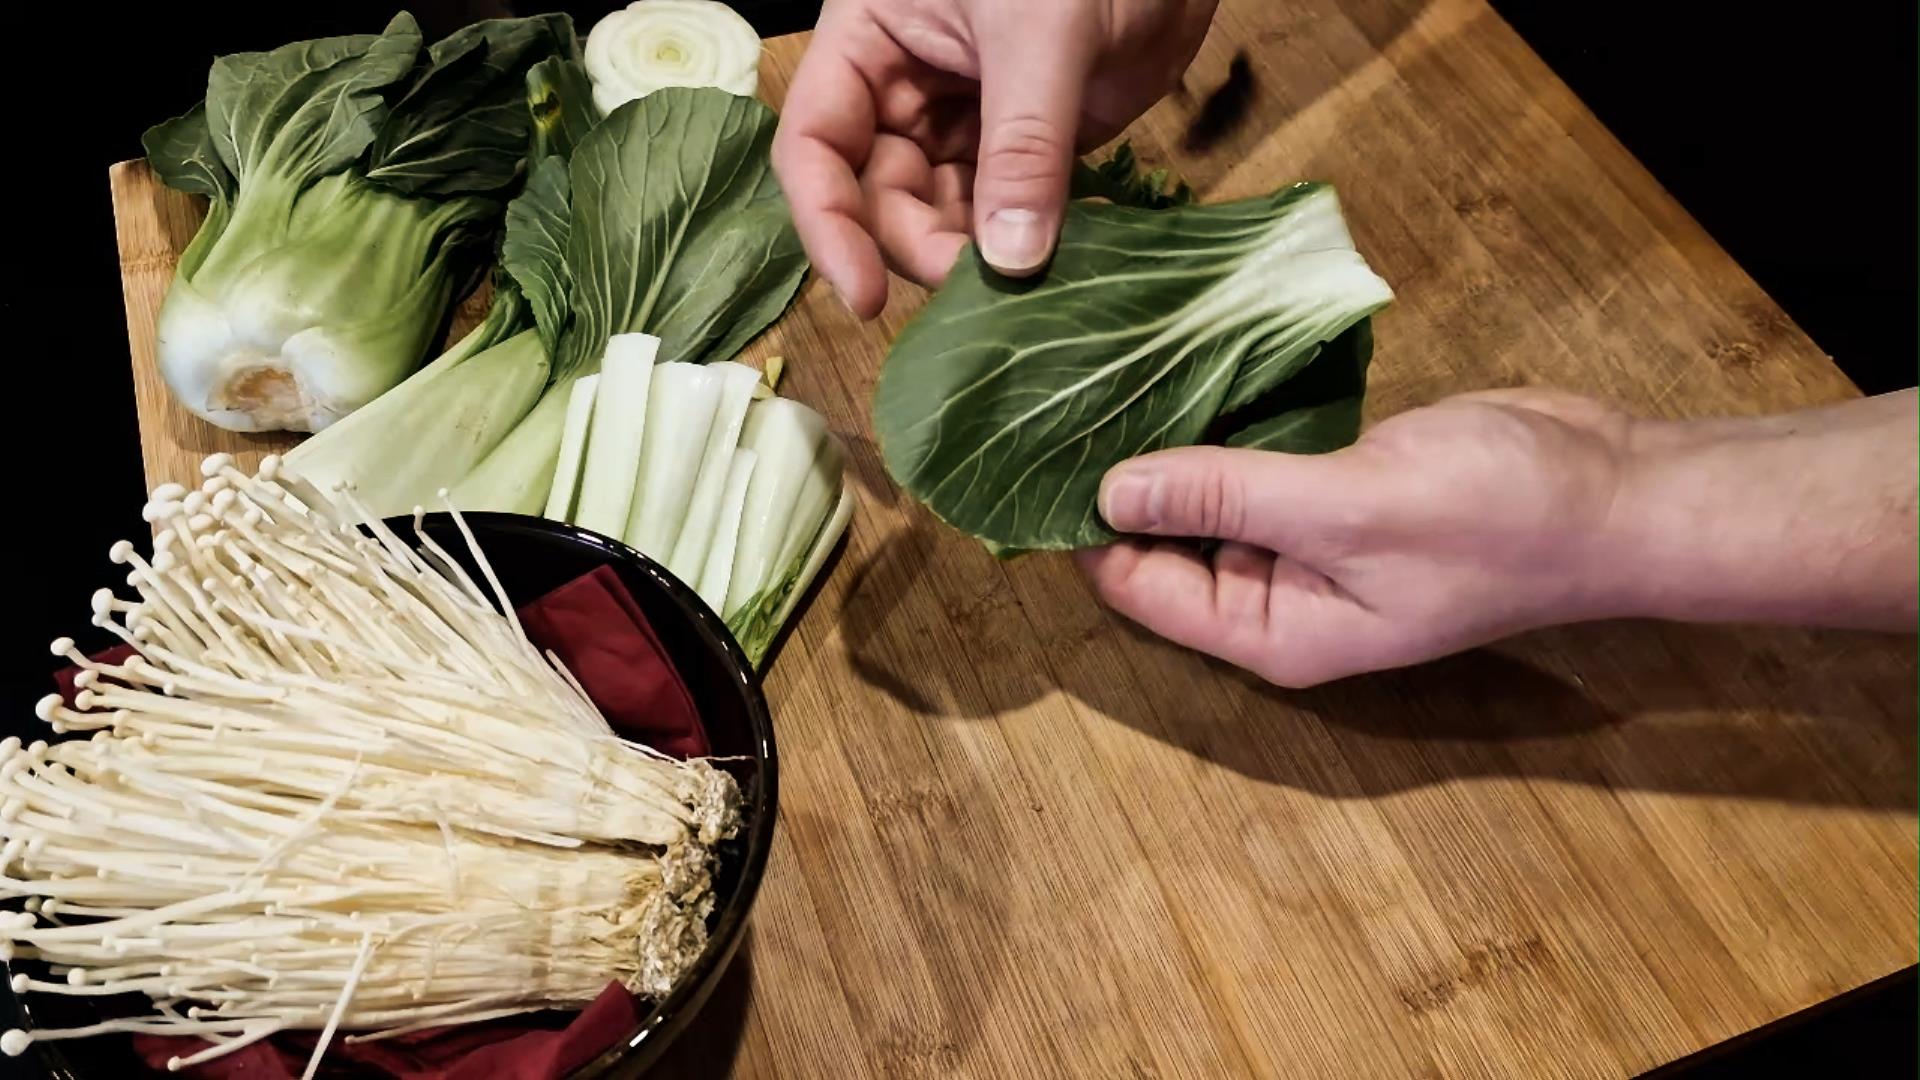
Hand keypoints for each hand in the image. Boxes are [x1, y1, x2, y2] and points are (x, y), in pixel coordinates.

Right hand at [772, 0, 1216, 316]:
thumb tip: (1011, 260)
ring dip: (977, 257)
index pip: (816, 146)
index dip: (829, 226)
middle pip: (880, 197)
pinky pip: (1009, 210)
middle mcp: (904, 87)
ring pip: (943, 214)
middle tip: (985, 285)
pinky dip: (1029, 242)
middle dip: (922, 247)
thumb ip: (1024, 142)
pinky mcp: (1027, 144)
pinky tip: (1064, 255)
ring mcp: (965, 119)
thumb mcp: (1041, 31)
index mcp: (869, 41)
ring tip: (1029, 280)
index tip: (864, 298)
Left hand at [1078, 385, 1919, 685]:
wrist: (1615, 488)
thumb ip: (1224, 495)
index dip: (1080, 529)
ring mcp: (1310, 537)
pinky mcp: (1338, 481)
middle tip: (1050, 392)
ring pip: (1207, 491)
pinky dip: (1223, 416)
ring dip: (1166, 439)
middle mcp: (1278, 593)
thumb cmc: (1493, 519)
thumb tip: (1107, 489)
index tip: (1026, 453)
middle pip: (1163, 541)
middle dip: (1116, 478)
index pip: (1140, 587)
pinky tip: (1178, 359)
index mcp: (1271, 630)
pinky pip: (1255, 454)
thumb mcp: (1346, 508)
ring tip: (1096, 368)